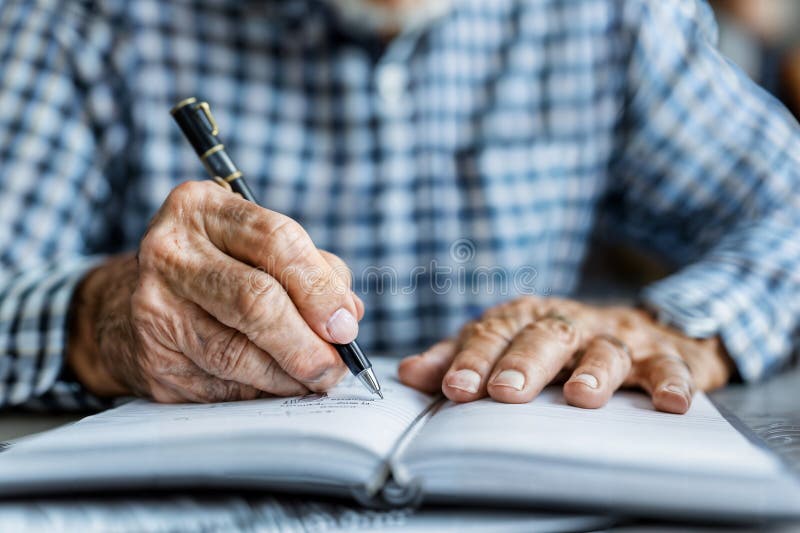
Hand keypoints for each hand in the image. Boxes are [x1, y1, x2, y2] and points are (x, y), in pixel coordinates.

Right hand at [67, 181, 363, 401]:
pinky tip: (274, 385)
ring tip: (314, 378)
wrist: (125, 306)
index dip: (320, 288)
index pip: (276, 241)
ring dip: (290, 376)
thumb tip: (347, 316)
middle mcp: (170, 253)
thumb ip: (311, 269)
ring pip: (239, 354)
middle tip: (335, 365)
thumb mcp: (255, 245)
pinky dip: (261, 391)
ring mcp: (154, 309)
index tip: (346, 324)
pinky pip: (222, 386)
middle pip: (256, 301)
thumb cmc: (215, 269)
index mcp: (201, 208)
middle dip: (307, 342)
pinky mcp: (153, 361)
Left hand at [398, 296, 732, 413]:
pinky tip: (672, 402)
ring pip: (606, 349)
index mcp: (530, 317)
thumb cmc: (562, 345)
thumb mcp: (509, 345)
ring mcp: (618, 336)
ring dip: (596, 371)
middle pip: (547, 335)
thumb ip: (462, 358)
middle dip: (524, 362)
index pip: (497, 331)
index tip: (455, 386)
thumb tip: (408, 373)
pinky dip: (673, 381)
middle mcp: (572, 322)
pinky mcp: (663, 353)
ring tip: (583, 396)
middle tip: (504, 391)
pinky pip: (670, 365)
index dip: (475, 357)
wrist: (641, 328)